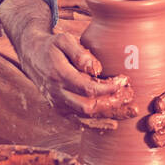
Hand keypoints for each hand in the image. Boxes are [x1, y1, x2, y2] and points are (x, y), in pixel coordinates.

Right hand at [17, 27, 137, 128]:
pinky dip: (97, 124)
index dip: (108, 88)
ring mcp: (57, 104)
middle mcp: (57, 94)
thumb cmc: (52, 46)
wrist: (32, 56)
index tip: (124, 81)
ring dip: (110, 115)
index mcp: (59, 75)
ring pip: (86, 117)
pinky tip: (114, 123)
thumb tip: (97, 68)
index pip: (87, 88)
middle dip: (113, 104)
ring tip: (130, 110)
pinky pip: (79, 122)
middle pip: (88, 106)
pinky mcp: (60, 110)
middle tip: (131, 96)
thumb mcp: (64, 40)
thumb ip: (80, 53)